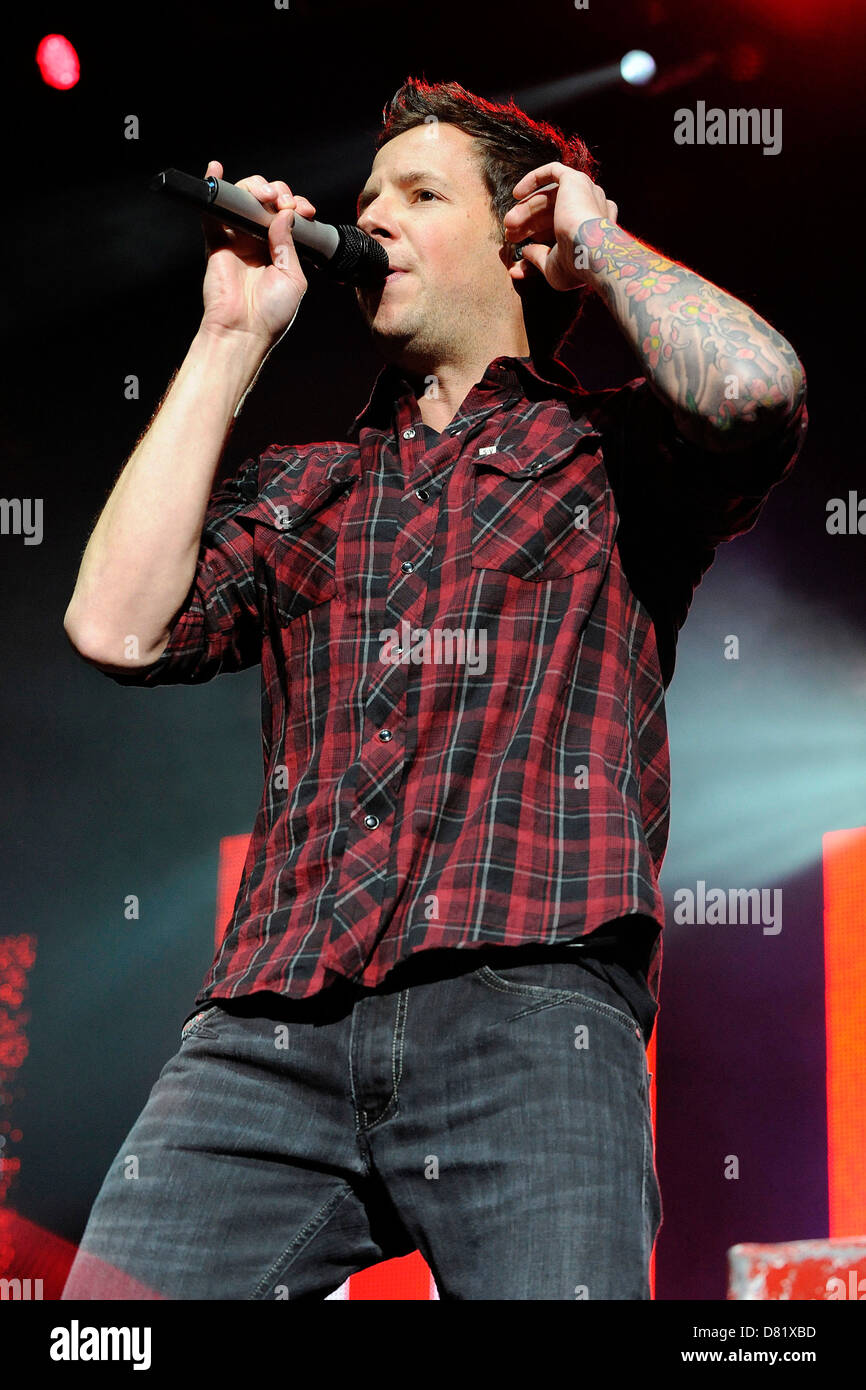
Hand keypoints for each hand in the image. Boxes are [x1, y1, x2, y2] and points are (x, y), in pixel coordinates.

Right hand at [199, 160, 316, 347]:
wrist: (243, 331)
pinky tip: (216, 170)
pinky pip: (213, 209)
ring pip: (243, 199)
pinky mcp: (216, 240)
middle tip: (284, 202)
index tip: (304, 210)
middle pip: (266, 201)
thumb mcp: (293, 278)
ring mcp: (237, 238)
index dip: (297, 206)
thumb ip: (289, 245)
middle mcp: (258, 241)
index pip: (288, 216)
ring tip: (266, 194)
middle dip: (278, 192)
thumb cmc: (271, 313)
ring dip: (255, 187)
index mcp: (280, 250)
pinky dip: (214, 186)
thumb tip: (284, 214)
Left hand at [503, 162, 618, 291]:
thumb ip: (539, 257)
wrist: (589, 250)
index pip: (563, 231)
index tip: (521, 250)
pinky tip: (516, 194)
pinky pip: (554, 172)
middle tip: (510, 235)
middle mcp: (593, 210)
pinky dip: (534, 179)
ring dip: (527, 210)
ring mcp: (587, 193)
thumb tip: (525, 253)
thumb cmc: (576, 265)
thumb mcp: (552, 266)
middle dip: (530, 225)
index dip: (539, 240)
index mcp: (594, 231)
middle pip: (554, 214)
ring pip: (551, 197)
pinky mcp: (575, 180)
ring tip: (509, 223)